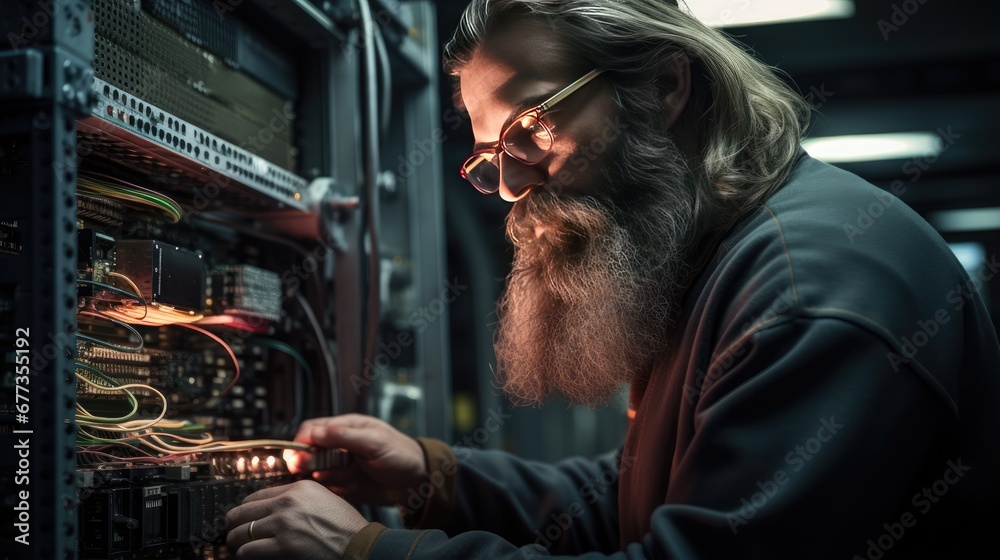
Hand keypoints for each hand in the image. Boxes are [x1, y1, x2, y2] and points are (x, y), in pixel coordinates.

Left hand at [225, 479, 367, 558]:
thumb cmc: (347, 527)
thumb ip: (300, 500)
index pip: (256, 495)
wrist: (359, 545)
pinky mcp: (282, 546)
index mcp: (299, 488)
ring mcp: (284, 523)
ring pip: (241, 532)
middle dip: (234, 525)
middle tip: (233, 533)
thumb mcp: (324, 499)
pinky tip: (248, 556)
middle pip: (243, 511)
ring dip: (236, 542)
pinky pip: (248, 550)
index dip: (245, 509)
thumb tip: (275, 509)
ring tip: (237, 547)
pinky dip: (244, 554)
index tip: (242, 517)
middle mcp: (288, 502)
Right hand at [289, 414, 425, 506]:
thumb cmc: (400, 455)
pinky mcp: (345, 484)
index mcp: (347, 427)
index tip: (297, 455)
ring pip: (317, 471)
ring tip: (344, 478)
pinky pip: (328, 487)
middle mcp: (340, 446)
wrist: (417, 483)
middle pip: (310, 451)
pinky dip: (334, 488)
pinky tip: (349, 487)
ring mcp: (341, 465)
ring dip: (324, 477)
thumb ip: (343, 436)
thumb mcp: (373, 441)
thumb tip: (314, 433)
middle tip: (317, 471)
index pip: (313, 429)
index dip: (302, 441)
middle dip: (309, 462)